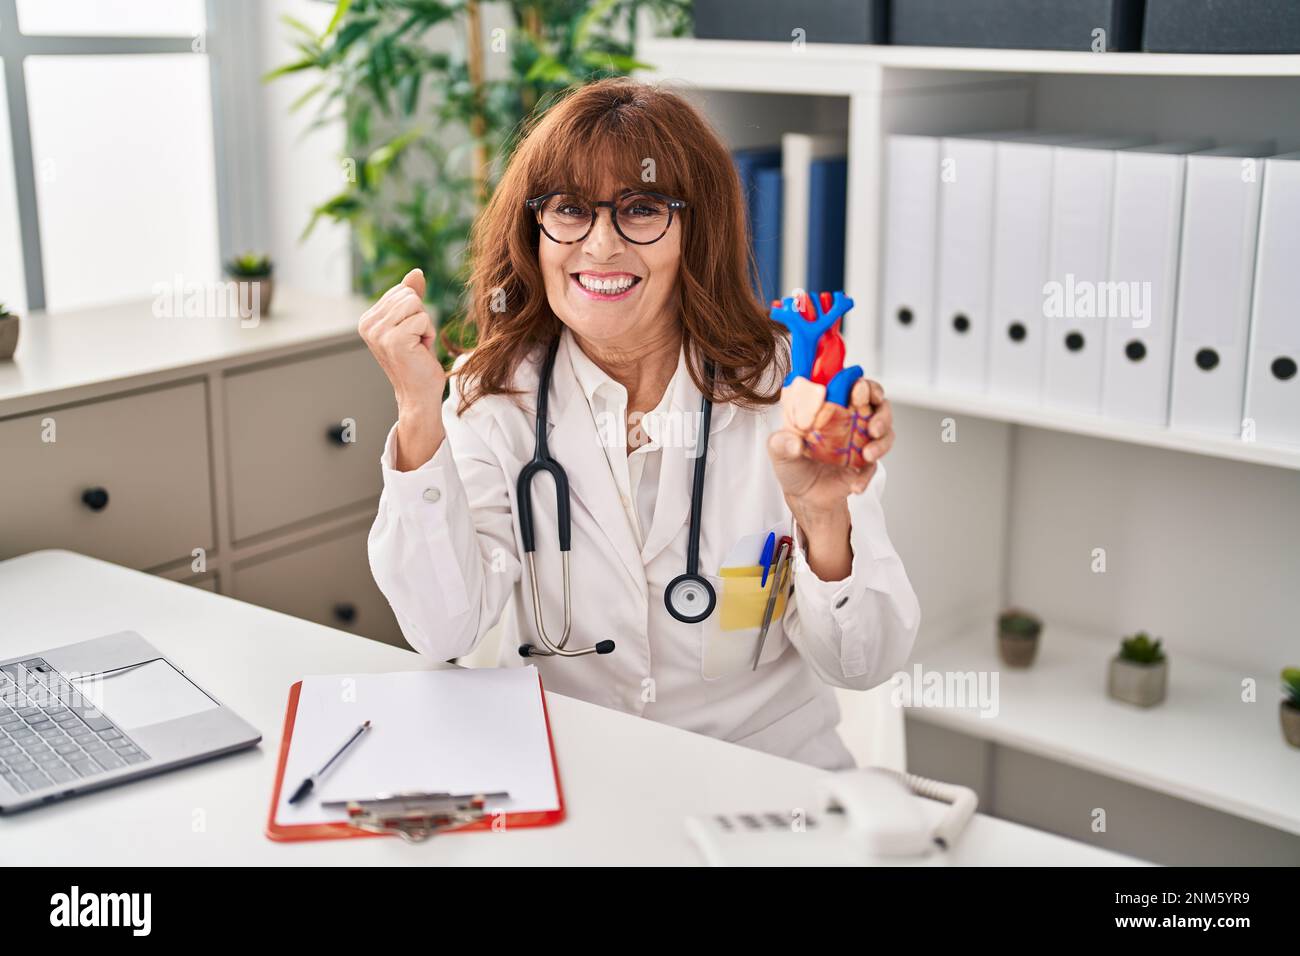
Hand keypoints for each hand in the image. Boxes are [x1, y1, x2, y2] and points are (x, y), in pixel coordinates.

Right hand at [358, 268, 446, 469]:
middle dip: (421, 317)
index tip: (410, 335)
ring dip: (425, 325)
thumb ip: (411, 297)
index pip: (401, 291)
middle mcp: (368, 325)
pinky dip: (428, 334)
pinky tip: (420, 351)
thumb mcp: (412, 323)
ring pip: (416, 304)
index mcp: (367, 319)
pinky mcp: (394, 340)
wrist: (418, 394)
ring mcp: (379, 333)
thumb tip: (416, 272)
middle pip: (409, 295)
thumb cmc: (417, 359)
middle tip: (416, 342)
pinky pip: (423, 318)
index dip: (415, 312)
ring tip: (417, 345)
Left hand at [767, 379, 893, 525]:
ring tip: (868, 455)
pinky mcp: (865, 464)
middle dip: (881, 412)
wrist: (804, 497)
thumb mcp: (778, 450)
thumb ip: (781, 443)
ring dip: (881, 442)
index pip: (850, 385)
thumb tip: (794, 442)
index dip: (861, 384)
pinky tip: (856, 485)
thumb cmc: (792, 464)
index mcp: (830, 407)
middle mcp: (849, 419)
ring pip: (884, 432)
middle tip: (873, 425)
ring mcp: (860, 441)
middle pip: (877, 404)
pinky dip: (867, 476)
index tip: (859, 389)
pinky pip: (874, 467)